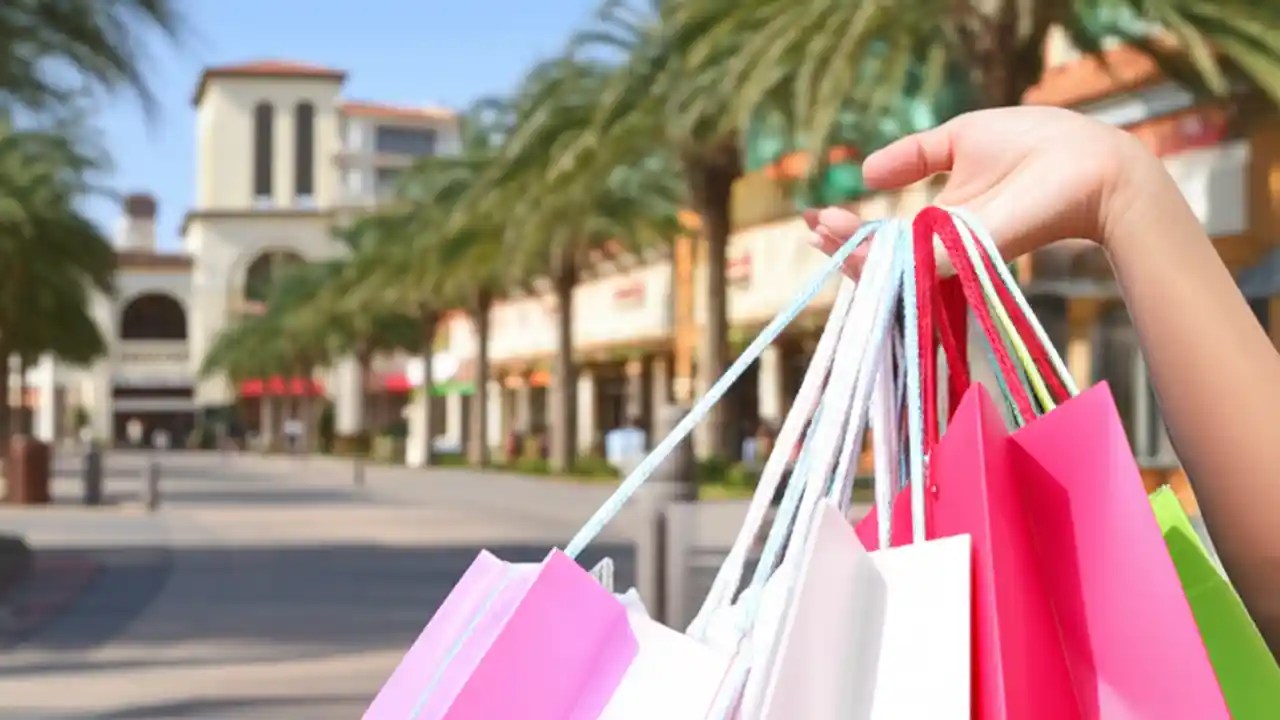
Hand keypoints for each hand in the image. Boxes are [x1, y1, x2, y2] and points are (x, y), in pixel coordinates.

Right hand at [803, 106, 1164, 275]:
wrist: (1090, 163)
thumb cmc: (1037, 146)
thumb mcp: (960, 140)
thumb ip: (913, 156)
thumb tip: (866, 173)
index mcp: (938, 225)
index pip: (883, 238)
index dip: (849, 233)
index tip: (818, 217)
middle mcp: (941, 249)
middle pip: (878, 262)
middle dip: (840, 246)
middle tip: (814, 228)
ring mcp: (953, 256)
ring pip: (888, 271)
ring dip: (850, 253)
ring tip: (824, 229)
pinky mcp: (967, 253)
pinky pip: (913, 264)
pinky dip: (877, 259)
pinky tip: (851, 242)